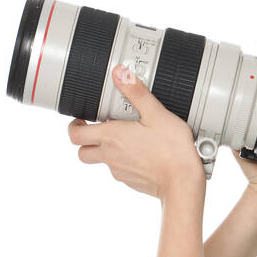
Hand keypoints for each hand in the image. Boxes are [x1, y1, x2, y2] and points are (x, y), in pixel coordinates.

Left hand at [67, 65, 203, 200]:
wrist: (182, 183)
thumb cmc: (172, 150)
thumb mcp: (156, 113)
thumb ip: (136, 92)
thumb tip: (120, 73)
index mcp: (111, 137)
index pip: (75, 135)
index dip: (74, 126)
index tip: (82, 120)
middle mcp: (110, 156)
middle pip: (82, 153)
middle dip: (85, 141)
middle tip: (96, 131)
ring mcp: (120, 172)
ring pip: (101, 162)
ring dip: (106, 151)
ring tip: (124, 139)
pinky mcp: (131, 182)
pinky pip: (120, 171)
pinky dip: (124, 162)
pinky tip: (140, 153)